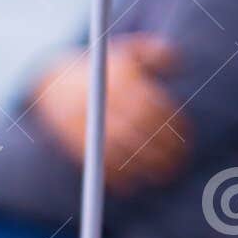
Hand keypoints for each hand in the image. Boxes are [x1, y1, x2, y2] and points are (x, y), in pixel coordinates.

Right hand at [28, 34, 187, 194]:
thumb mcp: (127, 52)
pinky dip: (113, 177)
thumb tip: (177, 63)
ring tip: (163, 176)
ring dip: (143, 166)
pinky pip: (95, 161)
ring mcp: (84, 121)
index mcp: (118, 79)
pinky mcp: (72, 139)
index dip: (170, 125)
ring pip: (118, 147)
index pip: (150, 105)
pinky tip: (131, 185)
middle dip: (162, 148)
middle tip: (179, 162)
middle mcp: (101, 100)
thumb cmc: (102, 71)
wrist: (51, 82)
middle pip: (137, 128)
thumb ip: (154, 52)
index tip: (185, 139)